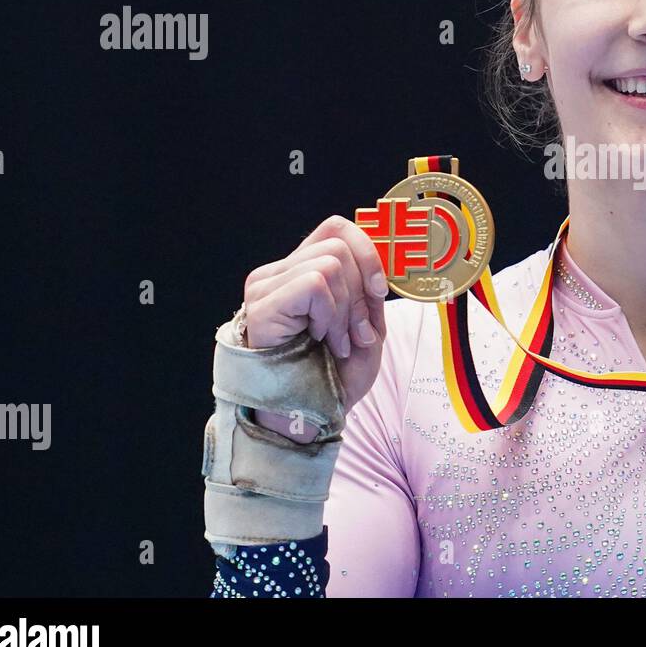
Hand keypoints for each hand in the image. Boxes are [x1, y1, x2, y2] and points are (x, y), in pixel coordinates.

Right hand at [239, 215, 388, 441]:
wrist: (309, 418)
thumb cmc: (333, 380)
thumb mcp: (367, 331)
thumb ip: (371, 294)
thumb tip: (383, 263)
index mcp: (302, 273)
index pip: (336, 228)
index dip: (367, 250)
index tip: (380, 291)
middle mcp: (279, 274)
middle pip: (338, 244)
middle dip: (361, 291)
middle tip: (356, 333)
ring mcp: (266, 287)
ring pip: (330, 263)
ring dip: (345, 310)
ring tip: (337, 343)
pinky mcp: (262, 304)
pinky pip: (316, 283)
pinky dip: (330, 315)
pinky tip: (321, 341)